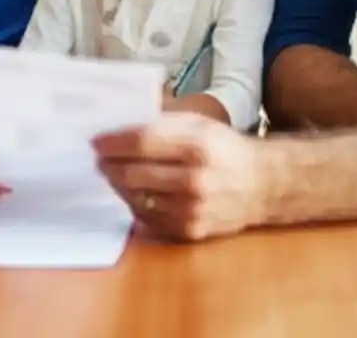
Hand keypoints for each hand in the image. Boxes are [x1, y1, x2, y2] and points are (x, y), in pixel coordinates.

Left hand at [93, 113, 261, 241]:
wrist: (261, 186)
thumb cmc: (225, 149)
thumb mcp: (199, 125)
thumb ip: (161, 124)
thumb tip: (118, 127)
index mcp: (197, 147)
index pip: (141, 143)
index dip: (112, 143)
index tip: (95, 141)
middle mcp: (194, 181)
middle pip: (132, 174)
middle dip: (108, 165)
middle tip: (99, 159)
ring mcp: (191, 210)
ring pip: (134, 198)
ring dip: (119, 185)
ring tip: (116, 173)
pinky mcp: (188, 231)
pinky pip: (146, 218)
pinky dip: (135, 204)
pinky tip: (135, 191)